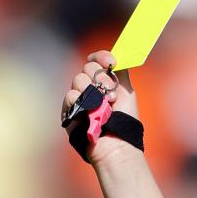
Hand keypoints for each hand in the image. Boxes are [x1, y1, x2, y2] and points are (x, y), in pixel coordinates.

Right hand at [61, 49, 140, 163]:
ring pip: (78, 79)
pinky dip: (78, 99)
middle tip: (110, 94)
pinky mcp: (70, 111)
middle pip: (88, 67)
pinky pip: (70, 95)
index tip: (111, 63)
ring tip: (101, 106)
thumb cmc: (124, 120)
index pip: (97, 60)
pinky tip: (87, 109)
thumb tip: (118, 54)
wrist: (116, 143)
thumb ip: (121, 71)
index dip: (102, 57)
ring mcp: (80, 99)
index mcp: (104, 82)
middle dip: (100, 78)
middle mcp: (91, 88)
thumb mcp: (127, 91)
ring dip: (91, 90)